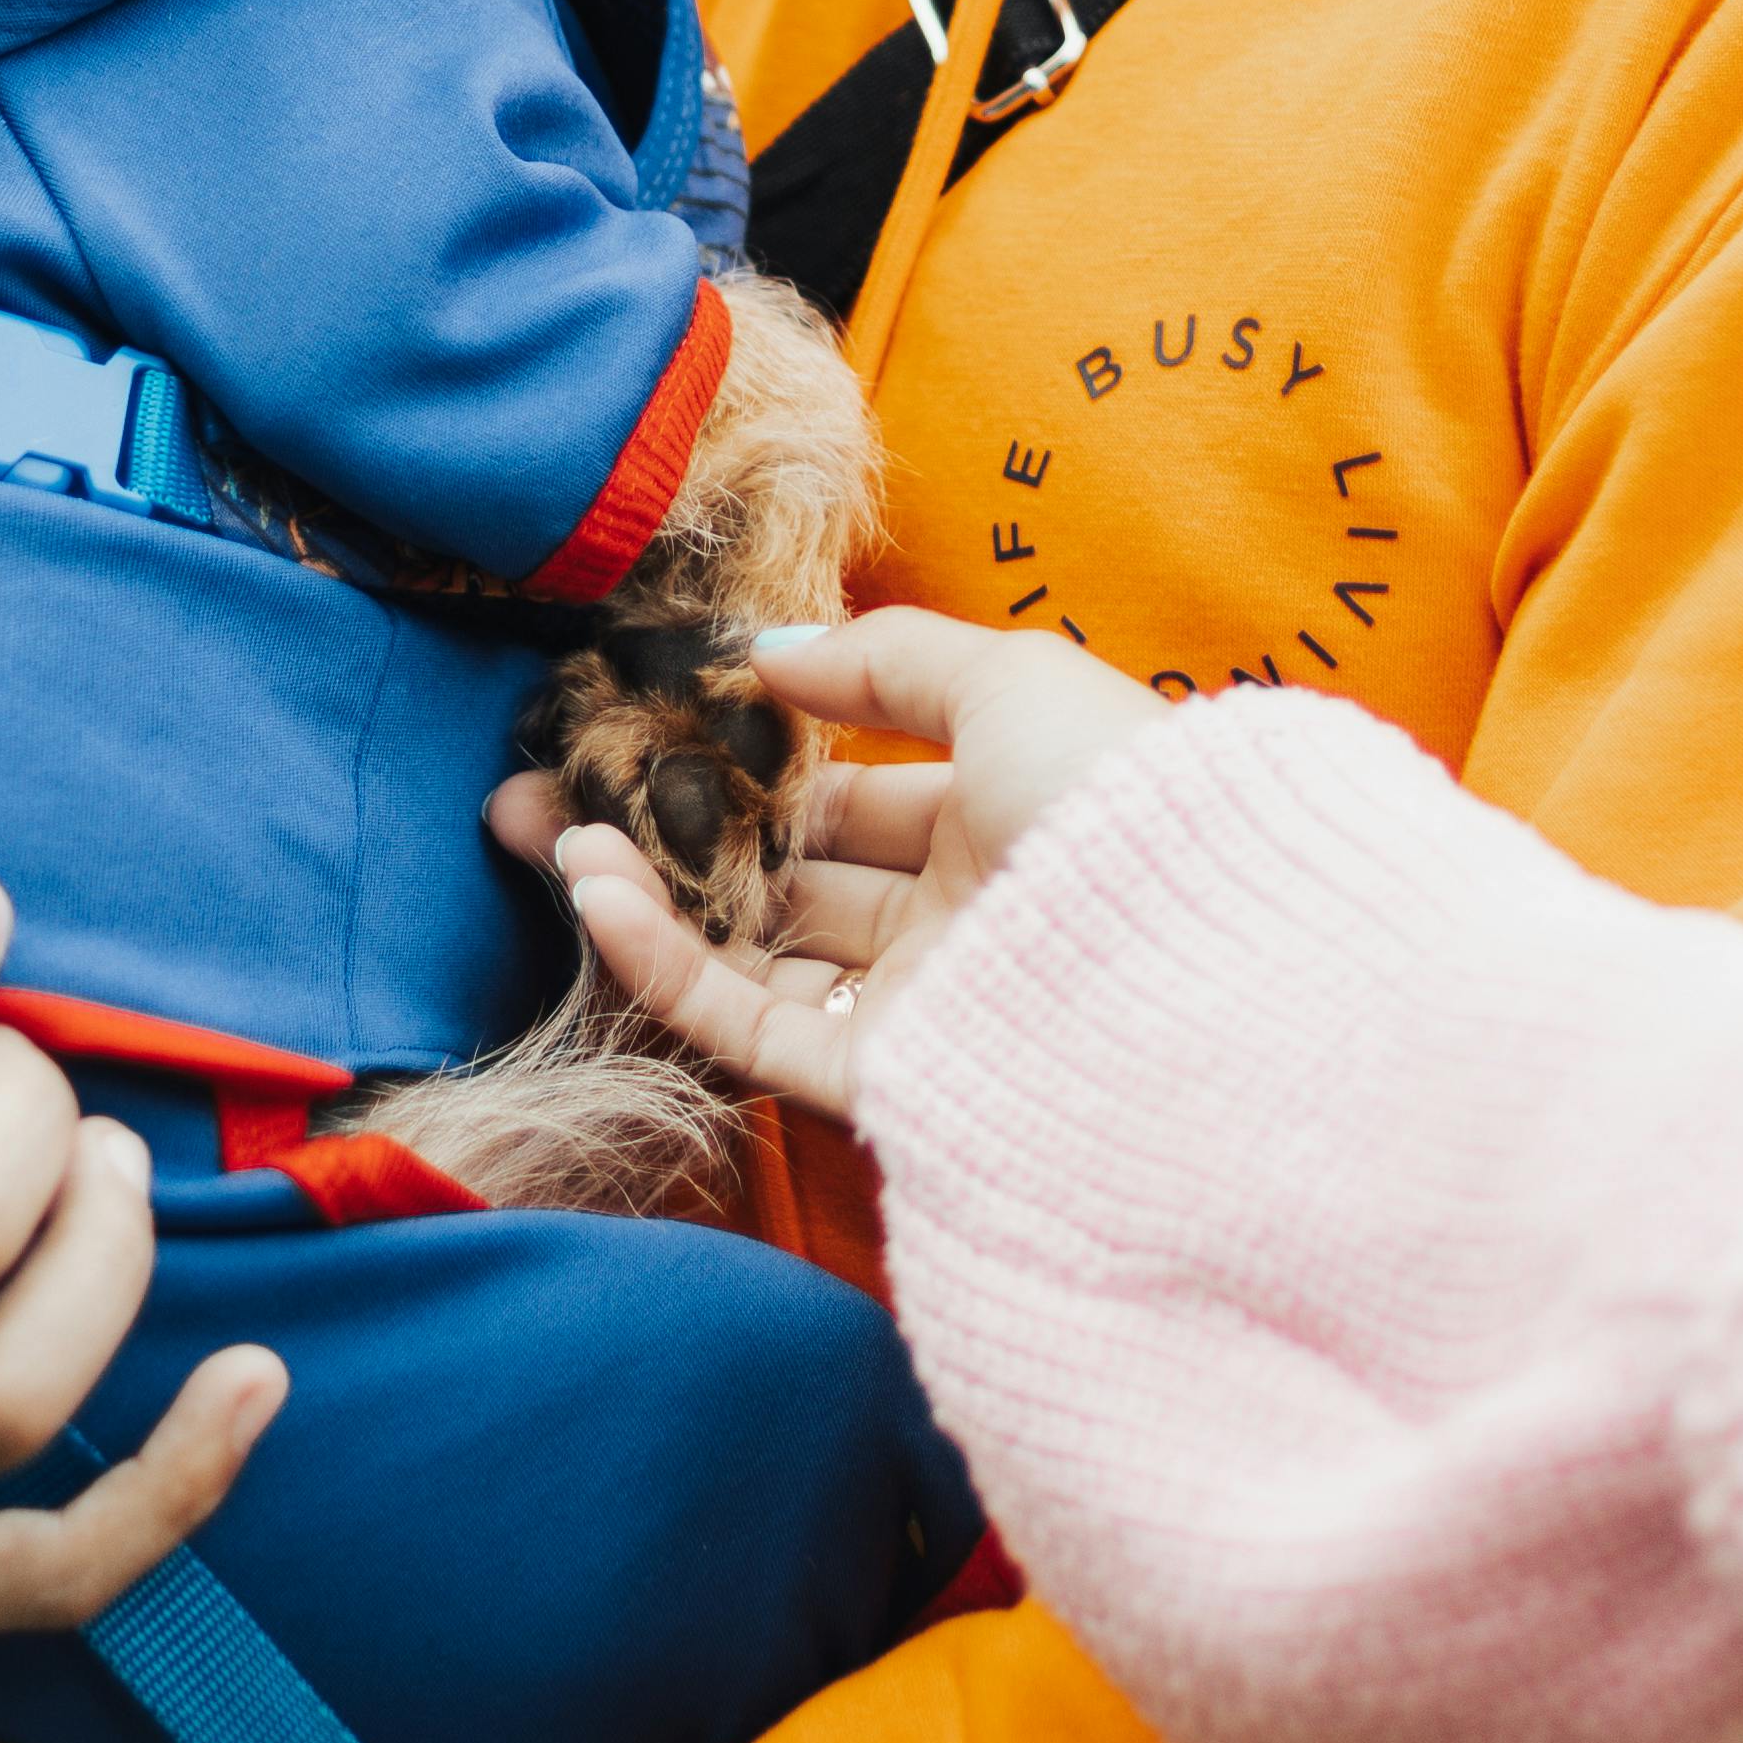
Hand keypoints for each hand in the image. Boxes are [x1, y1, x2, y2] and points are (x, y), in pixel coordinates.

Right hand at [499, 606, 1173, 1118]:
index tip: (639, 726)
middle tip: (540, 788)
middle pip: (788, 879)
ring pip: (754, 955)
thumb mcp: (1011, 682)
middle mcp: (961, 921)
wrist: (1202, 968)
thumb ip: (882, 660)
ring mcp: (921, 1010)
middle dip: (665, 834)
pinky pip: (753, 1027)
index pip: (852, 795)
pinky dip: (665, 965)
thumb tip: (766, 653)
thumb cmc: (1120, 800)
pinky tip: (592, 892)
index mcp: (1003, 820)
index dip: (747, 760)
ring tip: (548, 832)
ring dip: (645, 896)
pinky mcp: (888, 1088)